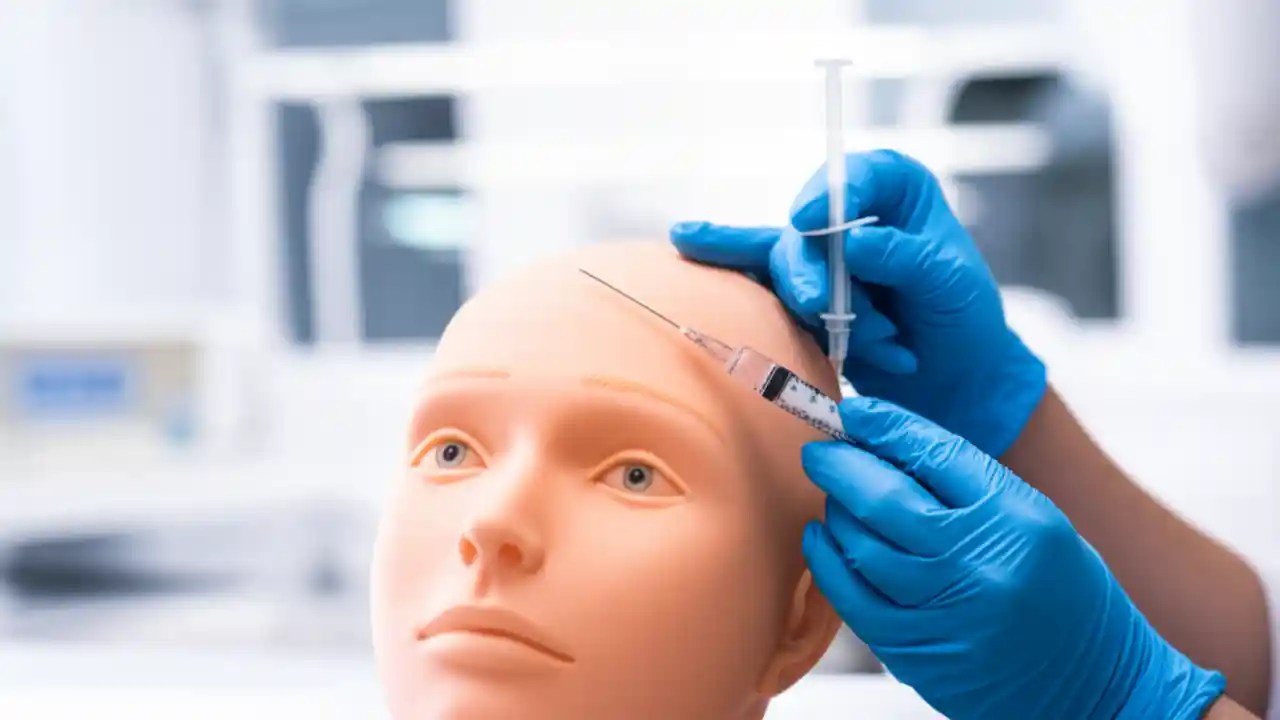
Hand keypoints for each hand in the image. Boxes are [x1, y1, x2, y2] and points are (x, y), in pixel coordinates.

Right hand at [670, 149, 1044, 455]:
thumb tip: (854, 241)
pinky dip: (783, 318)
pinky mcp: (803, 300)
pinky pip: (766, 295)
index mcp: (897, 192)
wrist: (956, 385)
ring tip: (879, 341)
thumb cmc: (964, 322)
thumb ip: (903, 257)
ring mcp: (823, 259)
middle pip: (805, 229)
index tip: (811, 218)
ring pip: (785, 268)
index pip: (858, 175)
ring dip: (823, 311)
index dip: (830, 192)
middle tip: (818, 304)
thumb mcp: (948, 283)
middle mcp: (853, 216)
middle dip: (809, 271)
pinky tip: (686, 237)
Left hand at [801, 397, 1225, 719]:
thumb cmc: (1065, 595)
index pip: (935, 454)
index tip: (855, 412)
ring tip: (832, 496)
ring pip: (862, 547)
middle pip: (886, 499)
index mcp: (1018, 520)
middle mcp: (980, 565)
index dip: (885, 427)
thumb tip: (886, 442)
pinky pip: (854, 601)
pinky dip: (828, 563)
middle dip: (841, 465)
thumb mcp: (1035, 522)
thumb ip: (965, 484)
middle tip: (820, 450)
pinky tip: (822, 540)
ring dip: (835, 512)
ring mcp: (946, 614)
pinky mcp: (919, 654)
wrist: (1099, 689)